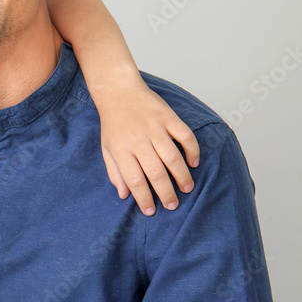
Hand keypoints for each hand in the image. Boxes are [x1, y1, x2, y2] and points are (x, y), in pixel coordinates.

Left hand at [97, 84, 199, 215]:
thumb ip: (115, 171)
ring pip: (172, 157)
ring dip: (181, 175)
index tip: (150, 211)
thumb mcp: (107, 148)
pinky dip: (192, 150)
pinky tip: (193, 162)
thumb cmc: (113, 123)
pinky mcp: (168, 117)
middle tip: (172, 205)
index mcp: (121, 149)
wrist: (118, 91)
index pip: (134, 180)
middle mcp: (138, 139)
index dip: (143, 198)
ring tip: (186, 188)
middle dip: (165, 192)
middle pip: (155, 172)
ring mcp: (154, 127)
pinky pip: (185, 136)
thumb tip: (124, 195)